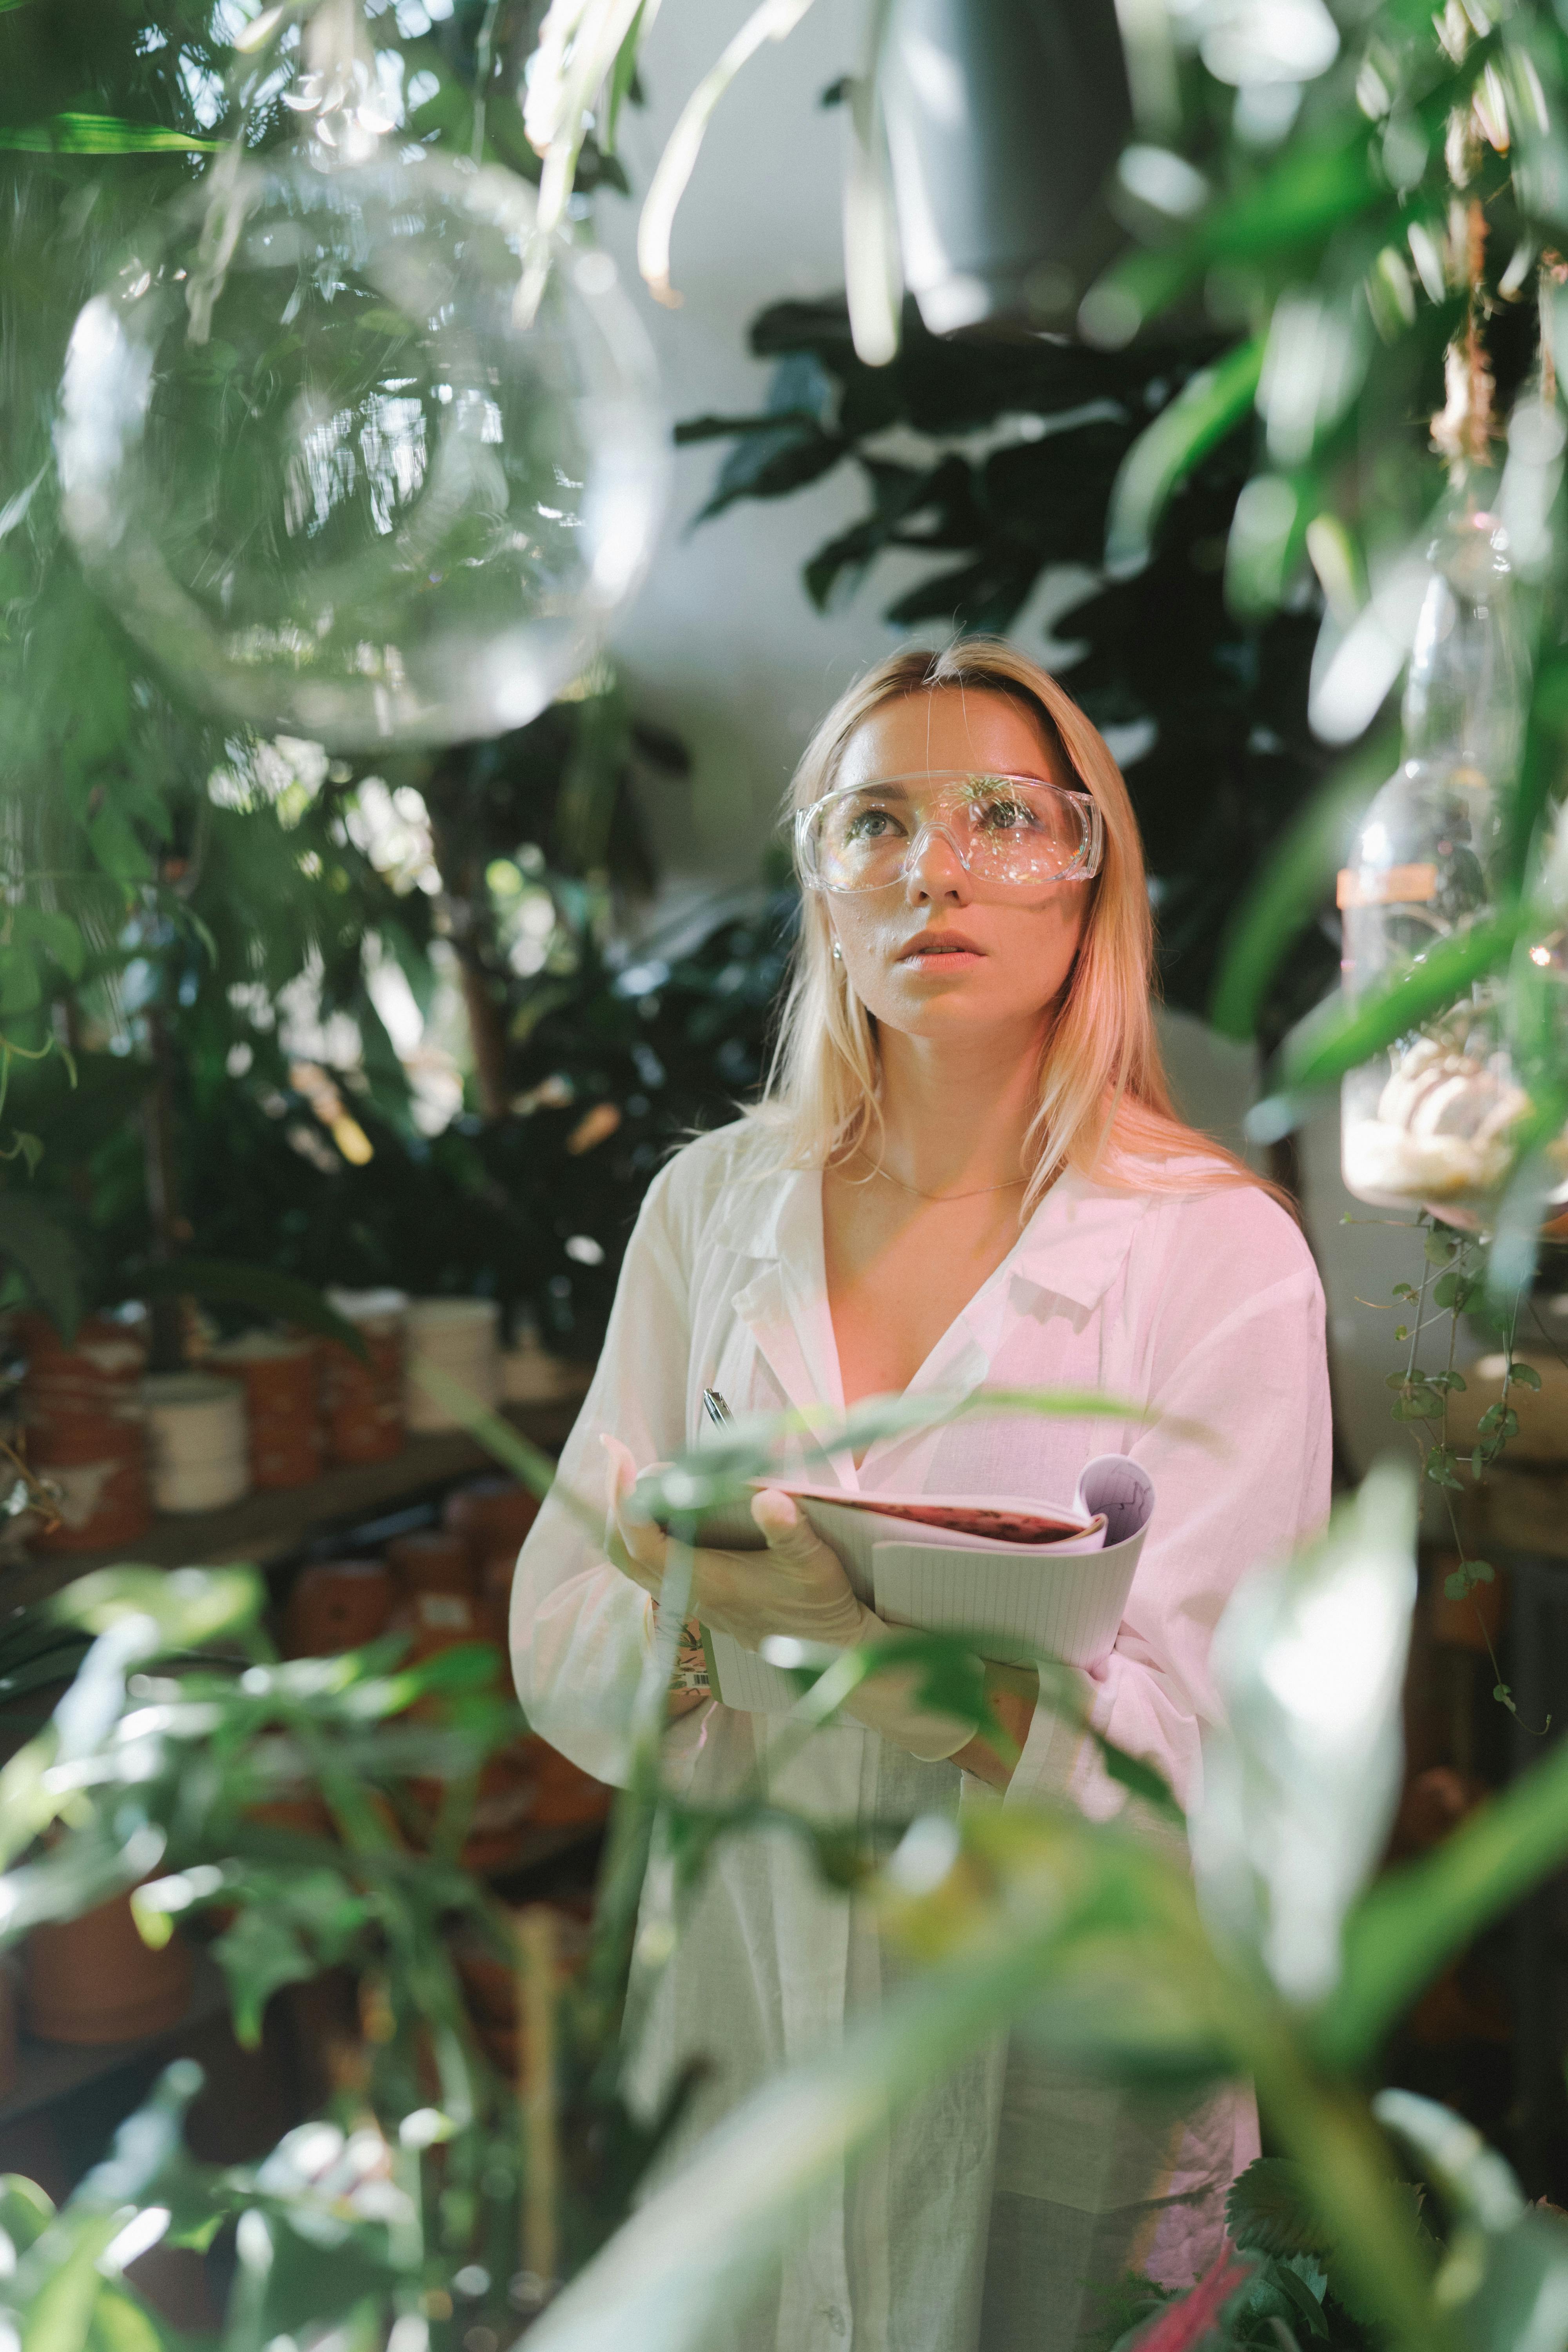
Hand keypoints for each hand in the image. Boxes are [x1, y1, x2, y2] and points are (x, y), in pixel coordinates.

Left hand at [603, 1437, 867, 1652]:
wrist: (827, 1650)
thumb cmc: (820, 1604)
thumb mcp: (815, 1564)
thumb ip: (790, 1532)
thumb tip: (768, 1499)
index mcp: (706, 1583)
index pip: (641, 1542)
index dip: (623, 1497)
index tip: (620, 1451)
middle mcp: (686, 1593)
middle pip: (620, 1549)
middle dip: (614, 1500)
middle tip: (623, 1455)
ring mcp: (686, 1597)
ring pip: (629, 1558)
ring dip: (626, 1515)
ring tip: (638, 1472)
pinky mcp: (695, 1594)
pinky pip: (647, 1562)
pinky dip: (642, 1528)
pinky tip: (663, 1502)